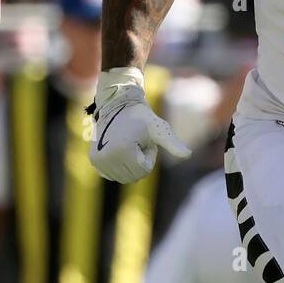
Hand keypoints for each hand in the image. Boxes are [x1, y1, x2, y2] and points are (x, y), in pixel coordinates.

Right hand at [89, 68, 190, 182]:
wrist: (118, 105)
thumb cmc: (142, 117)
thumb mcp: (159, 129)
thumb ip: (172, 143)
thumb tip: (188, 154)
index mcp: (123, 151)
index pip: (143, 170)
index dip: (149, 155)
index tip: (144, 139)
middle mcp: (107, 158)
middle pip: (133, 176)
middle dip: (140, 161)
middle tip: (137, 142)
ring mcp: (98, 160)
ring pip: (124, 177)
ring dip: (130, 164)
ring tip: (129, 144)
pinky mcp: (94, 161)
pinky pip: (113, 175)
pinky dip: (119, 166)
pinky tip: (119, 148)